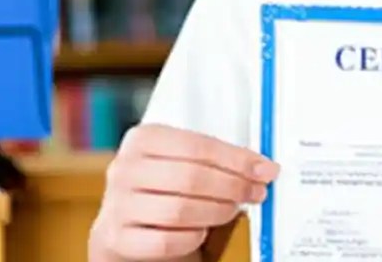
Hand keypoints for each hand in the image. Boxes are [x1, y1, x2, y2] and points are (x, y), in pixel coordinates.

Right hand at [90, 124, 278, 261]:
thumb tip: (263, 167)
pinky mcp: (116, 238)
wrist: (129, 228)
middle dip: (233, 186)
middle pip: (190, 177)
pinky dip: (191, 238)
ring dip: (216, 212)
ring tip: (232, 210)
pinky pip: (164, 241)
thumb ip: (218, 160)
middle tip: (256, 193)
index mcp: (144, 139)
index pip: (197, 145)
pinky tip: (201, 231)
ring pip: (178, 210)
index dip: (237, 160)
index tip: (264, 170)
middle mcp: (125, 169)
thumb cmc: (165, 190)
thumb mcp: (185, 164)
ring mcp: (117, 205)